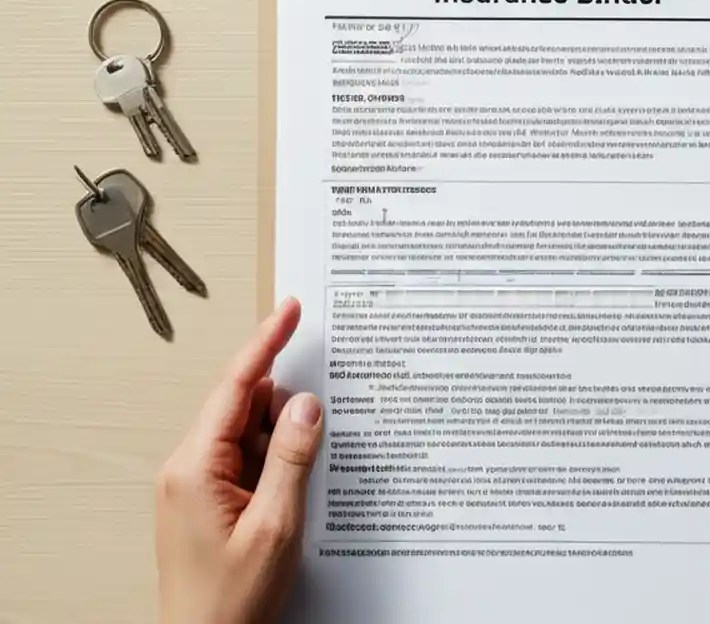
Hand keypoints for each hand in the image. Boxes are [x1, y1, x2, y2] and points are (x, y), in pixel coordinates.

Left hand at [155, 299, 321, 623]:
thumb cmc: (230, 600)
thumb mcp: (276, 526)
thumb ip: (293, 458)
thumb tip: (307, 404)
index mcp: (195, 467)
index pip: (236, 387)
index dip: (267, 343)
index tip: (290, 310)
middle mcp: (189, 468)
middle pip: (245, 407)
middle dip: (288, 410)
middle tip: (325, 425)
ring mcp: (198, 485)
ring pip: (251, 435)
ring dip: (284, 444)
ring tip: (301, 487)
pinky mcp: (210, 500)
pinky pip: (248, 461)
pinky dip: (276, 462)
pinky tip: (295, 487)